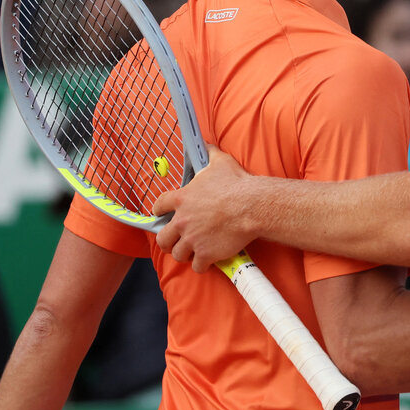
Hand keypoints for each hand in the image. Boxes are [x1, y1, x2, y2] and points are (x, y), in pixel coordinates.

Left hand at [153, 145, 256, 271]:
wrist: (252, 206)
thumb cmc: (236, 184)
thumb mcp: (220, 162)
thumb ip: (209, 153)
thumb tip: (206, 143)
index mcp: (182, 199)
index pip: (159, 206)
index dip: (158, 211)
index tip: (160, 214)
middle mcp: (182, 221)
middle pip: (163, 238)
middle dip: (168, 241)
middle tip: (175, 242)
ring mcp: (192, 239)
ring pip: (178, 254)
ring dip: (185, 254)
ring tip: (193, 252)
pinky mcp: (205, 253)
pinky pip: (197, 266)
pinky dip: (202, 265)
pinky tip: (208, 262)